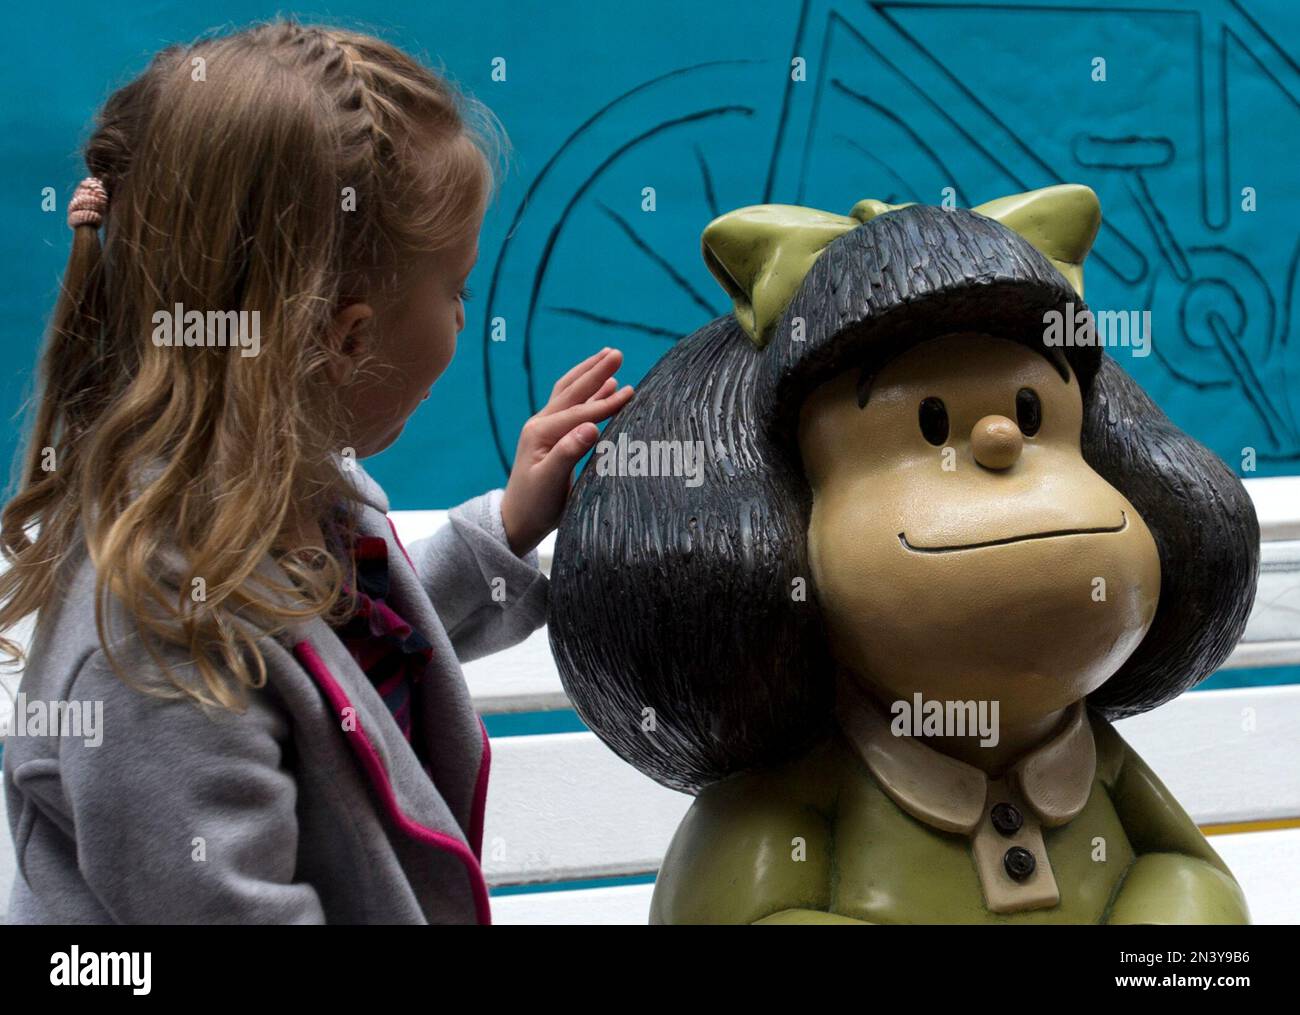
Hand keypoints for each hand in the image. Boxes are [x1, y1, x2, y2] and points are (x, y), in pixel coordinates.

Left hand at [500, 347, 633, 555]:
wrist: (516, 521)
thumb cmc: (535, 506)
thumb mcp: (551, 482)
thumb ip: (569, 453)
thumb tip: (591, 427)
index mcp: (541, 433)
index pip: (579, 412)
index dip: (605, 402)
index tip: (630, 392)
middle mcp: (541, 425)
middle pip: (572, 391)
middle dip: (595, 372)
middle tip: (617, 353)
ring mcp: (544, 429)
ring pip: (569, 393)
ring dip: (590, 375)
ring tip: (608, 358)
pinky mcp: (551, 437)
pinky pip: (571, 406)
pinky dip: (589, 394)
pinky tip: (604, 388)